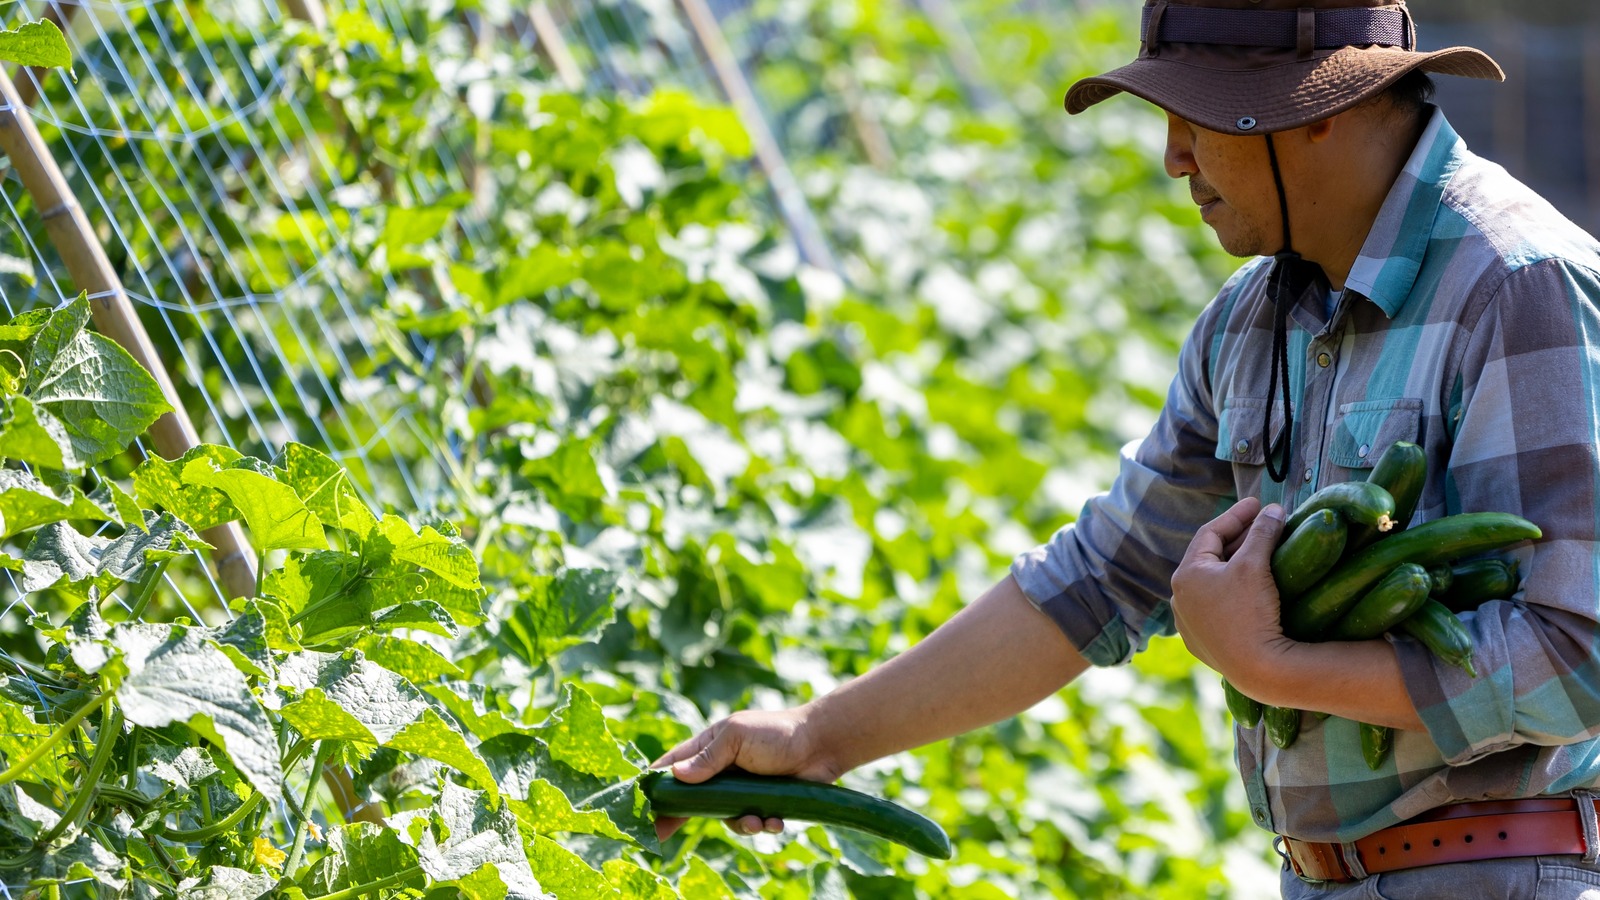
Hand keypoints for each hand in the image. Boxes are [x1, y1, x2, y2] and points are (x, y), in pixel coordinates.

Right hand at [650, 706, 840, 841]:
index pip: (671, 768)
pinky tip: (776, 821)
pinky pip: (753, 824)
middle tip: (661, 837)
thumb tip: (675, 776)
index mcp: (708, 748)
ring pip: (723, 818)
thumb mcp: (737, 736)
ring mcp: (740, 790)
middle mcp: (720, 771)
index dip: (654, 787)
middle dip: (678, 818)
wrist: (821, 744)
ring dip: (739, 824)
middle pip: (689, 800)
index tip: (637, 806)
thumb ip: (708, 757)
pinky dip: (763, 826)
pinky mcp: (762, 805)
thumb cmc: (777, 732)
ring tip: (756, 820)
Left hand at [1169, 497, 1289, 684]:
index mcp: (1185, 575)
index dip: (1236, 516)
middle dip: (1238, 541)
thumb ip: (1262, 532)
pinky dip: (1233, 595)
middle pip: (1210, 559)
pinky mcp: (1203, 645)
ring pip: (1212, 586)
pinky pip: (1217, 610)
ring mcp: (1189, 624)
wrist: (1257, 669)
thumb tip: (1273, 509)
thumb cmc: (1250, 611)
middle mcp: (1179, 598)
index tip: (1257, 504)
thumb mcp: (1255, 564)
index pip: (1210, 533)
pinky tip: (1250, 592)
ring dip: (1234, 569)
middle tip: (1263, 526)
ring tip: (1259, 556)